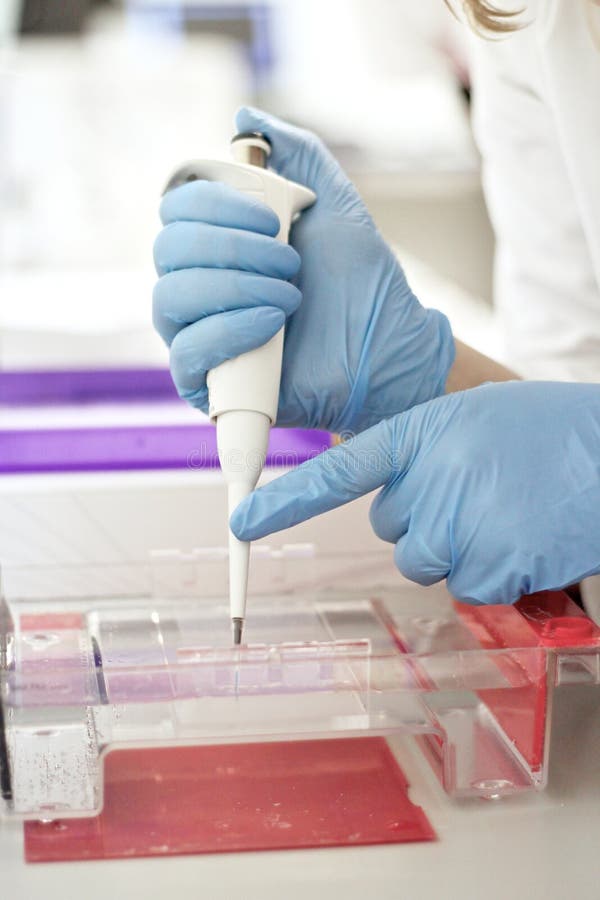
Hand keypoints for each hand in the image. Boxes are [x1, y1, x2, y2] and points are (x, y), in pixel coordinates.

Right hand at [153, 107, 453, 432]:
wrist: (385, 346)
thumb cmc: (360, 282)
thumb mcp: (334, 203)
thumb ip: (297, 153)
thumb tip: (246, 115)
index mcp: (218, 242)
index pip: (176, 209)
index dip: (214, 204)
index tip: (273, 216)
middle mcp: (197, 285)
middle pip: (169, 249)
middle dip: (234, 248)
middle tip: (291, 260)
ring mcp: (197, 333)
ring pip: (171, 297)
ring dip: (236, 287)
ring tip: (291, 294)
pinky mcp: (206, 381)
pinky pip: (185, 352)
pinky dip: (228, 329)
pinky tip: (274, 321)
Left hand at [230, 381, 599, 603]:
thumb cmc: (547, 432)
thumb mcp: (473, 418)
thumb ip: (425, 453)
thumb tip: (399, 495)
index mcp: (420, 435)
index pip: (338, 473)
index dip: (286, 501)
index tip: (242, 522)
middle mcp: (429, 479)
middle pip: (392, 531)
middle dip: (427, 522)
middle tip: (478, 496)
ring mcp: (459, 523)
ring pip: (426, 563)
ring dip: (459, 549)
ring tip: (506, 513)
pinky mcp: (491, 565)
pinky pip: (470, 587)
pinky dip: (495, 572)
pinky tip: (525, 536)